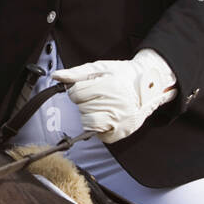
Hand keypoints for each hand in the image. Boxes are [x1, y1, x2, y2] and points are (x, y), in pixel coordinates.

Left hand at [50, 55, 172, 142]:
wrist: (147, 85)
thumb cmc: (122, 75)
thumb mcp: (100, 68)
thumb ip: (77, 73)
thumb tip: (56, 76)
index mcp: (111, 86)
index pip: (77, 93)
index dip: (77, 90)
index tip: (87, 88)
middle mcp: (117, 105)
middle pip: (82, 108)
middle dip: (85, 102)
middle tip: (97, 96)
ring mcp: (121, 120)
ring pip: (88, 123)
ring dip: (89, 115)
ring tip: (101, 106)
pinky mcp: (122, 132)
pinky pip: (100, 136)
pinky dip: (99, 127)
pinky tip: (106, 116)